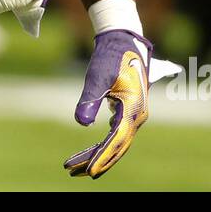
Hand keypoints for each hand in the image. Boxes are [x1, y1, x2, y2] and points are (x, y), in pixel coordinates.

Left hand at [64, 30, 158, 177]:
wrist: (122, 39)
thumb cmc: (110, 56)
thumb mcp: (98, 75)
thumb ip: (90, 98)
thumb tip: (82, 123)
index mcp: (134, 108)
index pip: (117, 140)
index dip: (102, 157)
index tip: (87, 170)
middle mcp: (138, 115)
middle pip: (117, 146)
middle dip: (96, 161)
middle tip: (72, 172)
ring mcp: (134, 114)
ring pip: (115, 142)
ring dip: (96, 154)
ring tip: (73, 166)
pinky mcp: (127, 111)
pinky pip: (114, 134)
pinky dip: (100, 144)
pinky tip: (87, 152)